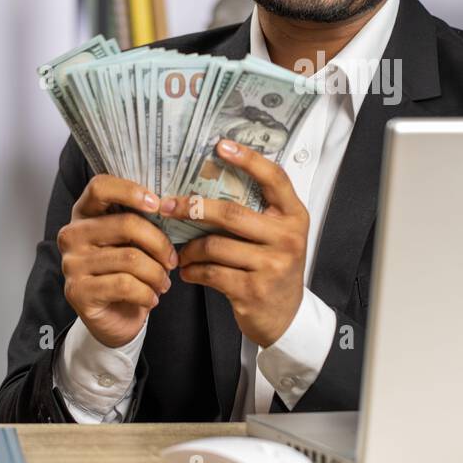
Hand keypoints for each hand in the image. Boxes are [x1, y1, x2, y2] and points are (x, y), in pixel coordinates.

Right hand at [57, 175, 176, 347]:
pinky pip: (124, 285)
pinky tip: (152, 298)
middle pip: (126, 224)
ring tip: (163, 282)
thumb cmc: (127, 272)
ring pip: (130, 258)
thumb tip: (173, 206)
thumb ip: (142, 220)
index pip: (100, 187)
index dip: (130, 190)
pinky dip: (147, 293)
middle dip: (160, 244)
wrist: (114, 318)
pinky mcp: (77, 291)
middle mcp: (72, 234)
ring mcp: (71, 263)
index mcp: (85, 213)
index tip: (159, 205)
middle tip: (172, 261)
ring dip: (157, 273)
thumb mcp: (134, 242)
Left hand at [160, 139, 307, 346]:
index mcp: (294, 217)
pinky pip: (210, 272)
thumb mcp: (278, 236)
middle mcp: (287, 238)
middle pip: (231, 213)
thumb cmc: (275, 268)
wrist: (286, 317)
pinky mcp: (252, 290)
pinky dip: (192, 271)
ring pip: (214, 246)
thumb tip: (211, 183)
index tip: (221, 145)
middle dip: (193, 208)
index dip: (249, 159)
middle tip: (168, 205)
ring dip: (188, 249)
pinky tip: (187, 271)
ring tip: (179, 252)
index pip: (275, 178)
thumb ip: (258, 213)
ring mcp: (271, 265)